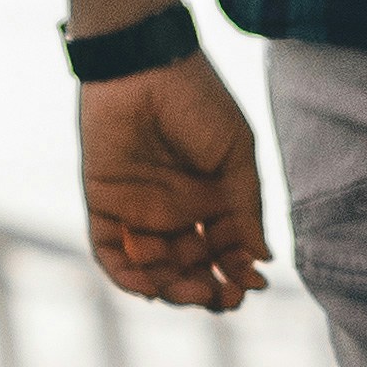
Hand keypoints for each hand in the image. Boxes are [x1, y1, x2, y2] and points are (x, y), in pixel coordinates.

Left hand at [79, 49, 272, 309]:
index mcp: (213, 200)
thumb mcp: (236, 156)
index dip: (239, 274)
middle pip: (192, 268)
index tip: (253, 285)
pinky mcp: (104, 206)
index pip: (226, 252)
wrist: (145, 67)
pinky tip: (152, 287)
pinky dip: (130, 277)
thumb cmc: (199, 103)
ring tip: (192, 289)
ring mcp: (140, 212)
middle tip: (222, 299)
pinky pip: (113, 254)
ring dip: (174, 288)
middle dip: (208, 290)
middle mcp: (177, 211)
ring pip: (156, 269)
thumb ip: (245, 209)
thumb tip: (261, 259)